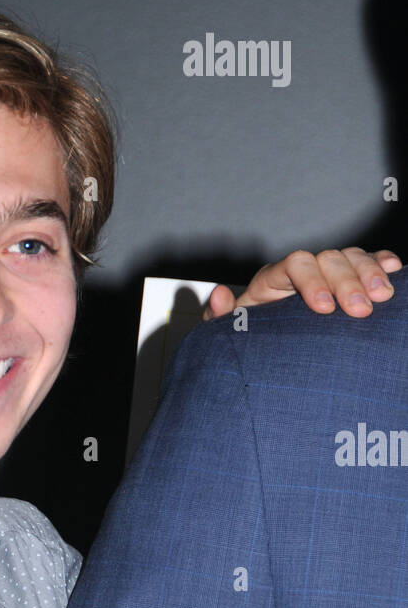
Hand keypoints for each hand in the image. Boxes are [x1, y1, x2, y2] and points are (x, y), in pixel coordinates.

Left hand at [203, 247, 402, 320]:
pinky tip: (395, 271)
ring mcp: (327, 275)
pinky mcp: (347, 283)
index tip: (324, 310)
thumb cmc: (247, 340)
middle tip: (361, 310)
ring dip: (370, 273)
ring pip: (351, 258)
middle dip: (347, 282)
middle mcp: (302, 272)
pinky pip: (367, 264)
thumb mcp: (230, 333)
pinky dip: (382, 264)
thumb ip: (220, 317)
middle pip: (329, 259)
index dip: (311, 281)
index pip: (295, 264)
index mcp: (273, 280)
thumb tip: (217, 295)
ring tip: (383, 295)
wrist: (264, 350)